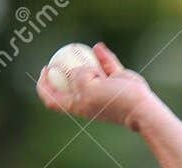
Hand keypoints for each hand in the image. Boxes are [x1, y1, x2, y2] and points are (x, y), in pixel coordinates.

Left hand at [37, 43, 156, 127]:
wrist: (137, 105)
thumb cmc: (110, 100)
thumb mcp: (86, 88)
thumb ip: (77, 76)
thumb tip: (78, 69)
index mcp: (77, 105)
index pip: (52, 99)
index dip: (44, 85)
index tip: (46, 69)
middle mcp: (87, 98)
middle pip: (69, 83)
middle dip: (63, 69)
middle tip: (61, 54)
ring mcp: (101, 89)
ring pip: (89, 71)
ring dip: (85, 59)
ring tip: (81, 47)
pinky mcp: (115, 82)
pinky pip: (106, 65)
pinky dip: (102, 56)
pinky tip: (99, 47)